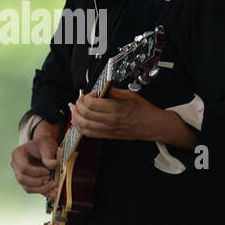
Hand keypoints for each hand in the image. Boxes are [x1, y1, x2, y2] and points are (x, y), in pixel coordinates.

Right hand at [10, 124, 59, 196]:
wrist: (44, 148)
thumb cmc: (43, 145)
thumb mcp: (47, 145)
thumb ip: (49, 156)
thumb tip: (54, 164)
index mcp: (17, 154)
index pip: (23, 167)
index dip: (36, 172)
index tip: (48, 171)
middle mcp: (15, 166)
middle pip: (22, 179)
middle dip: (38, 182)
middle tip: (51, 179)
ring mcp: (20, 175)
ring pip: (27, 188)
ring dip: (41, 189)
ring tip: (54, 185)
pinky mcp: (26, 182)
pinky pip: (33, 190)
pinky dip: (43, 192)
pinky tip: (53, 193)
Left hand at [68, 87, 198, 147]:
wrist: (151, 125)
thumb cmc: (143, 110)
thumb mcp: (129, 95)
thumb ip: (113, 91)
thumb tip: (101, 89)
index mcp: (115, 108)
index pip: (91, 103)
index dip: (86, 97)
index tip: (90, 93)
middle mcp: (110, 120)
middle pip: (85, 114)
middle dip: (78, 105)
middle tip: (79, 99)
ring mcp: (109, 130)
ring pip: (84, 126)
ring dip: (75, 117)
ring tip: (73, 109)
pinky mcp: (109, 136)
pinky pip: (90, 134)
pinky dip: (80, 128)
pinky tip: (78, 121)